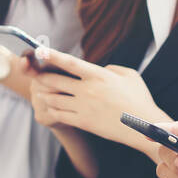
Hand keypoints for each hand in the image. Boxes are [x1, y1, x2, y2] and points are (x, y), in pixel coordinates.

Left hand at [24, 48, 163, 142]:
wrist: (143, 125)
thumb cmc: (139, 99)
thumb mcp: (129, 75)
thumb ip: (111, 68)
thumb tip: (99, 68)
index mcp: (98, 75)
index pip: (70, 62)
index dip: (52, 56)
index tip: (39, 51)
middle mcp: (88, 90)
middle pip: (55, 81)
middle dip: (41, 77)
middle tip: (35, 75)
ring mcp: (84, 107)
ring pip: (54, 99)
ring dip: (44, 94)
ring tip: (39, 91)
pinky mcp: (82, 122)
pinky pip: (59, 114)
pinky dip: (52, 109)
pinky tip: (49, 107)